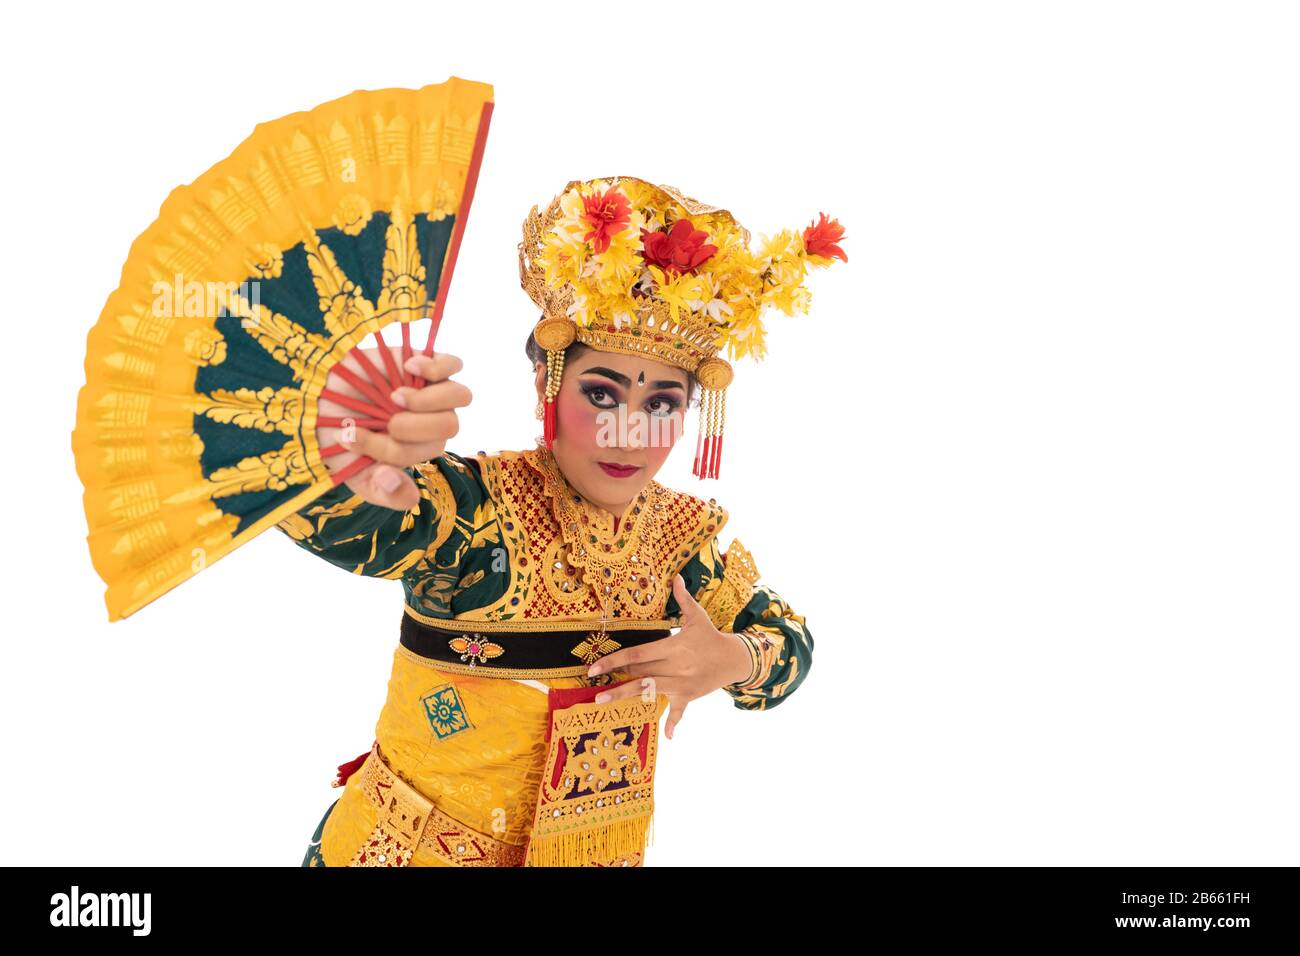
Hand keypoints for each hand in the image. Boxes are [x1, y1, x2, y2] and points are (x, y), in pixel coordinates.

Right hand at [317, 347, 471, 510]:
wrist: (318, 396)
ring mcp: (432, 390)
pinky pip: (453, 363)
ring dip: (430, 400)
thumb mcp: (354, 473)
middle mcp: (433, 419)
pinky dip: (436, 366)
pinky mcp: (426, 362)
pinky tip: (409, 367)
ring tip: (396, 397)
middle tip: (386, 421)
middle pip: (451, 426)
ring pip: (461, 396)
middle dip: (416, 427)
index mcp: (423, 446)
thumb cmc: (339, 437)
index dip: (396, 449)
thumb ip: (382, 490)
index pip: (431, 449)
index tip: (354, 439)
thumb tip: (412, 499)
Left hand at [584, 574, 754, 738]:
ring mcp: (682, 684)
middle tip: (593, 685)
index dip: (615, 660)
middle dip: (617, 678)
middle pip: (640, 673)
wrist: (734, 658)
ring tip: (602, 701)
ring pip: (649, 691)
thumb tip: (677, 577)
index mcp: (674, 646)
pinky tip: (667, 736)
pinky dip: (674, 722)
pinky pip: (680, 711)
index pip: (638, 653)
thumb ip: (684, 599)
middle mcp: (676, 666)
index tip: (596, 666)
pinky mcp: (689, 696)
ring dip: (626, 696)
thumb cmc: (710, 636)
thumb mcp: (698, 616)